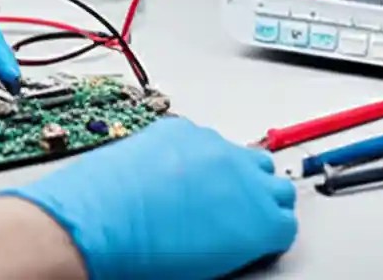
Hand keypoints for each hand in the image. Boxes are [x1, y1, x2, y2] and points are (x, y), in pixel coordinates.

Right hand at [1, 117, 297, 279]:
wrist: (99, 224)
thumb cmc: (98, 202)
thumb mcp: (129, 166)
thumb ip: (156, 169)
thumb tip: (159, 187)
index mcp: (185, 133)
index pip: (220, 149)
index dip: (219, 177)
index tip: (211, 193)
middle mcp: (218, 150)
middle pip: (254, 164)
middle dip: (248, 186)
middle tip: (231, 212)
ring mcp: (243, 181)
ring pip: (278, 191)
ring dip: (266, 207)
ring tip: (247, 230)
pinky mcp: (259, 217)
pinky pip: (283, 226)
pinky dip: (272, 237)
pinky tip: (253, 249)